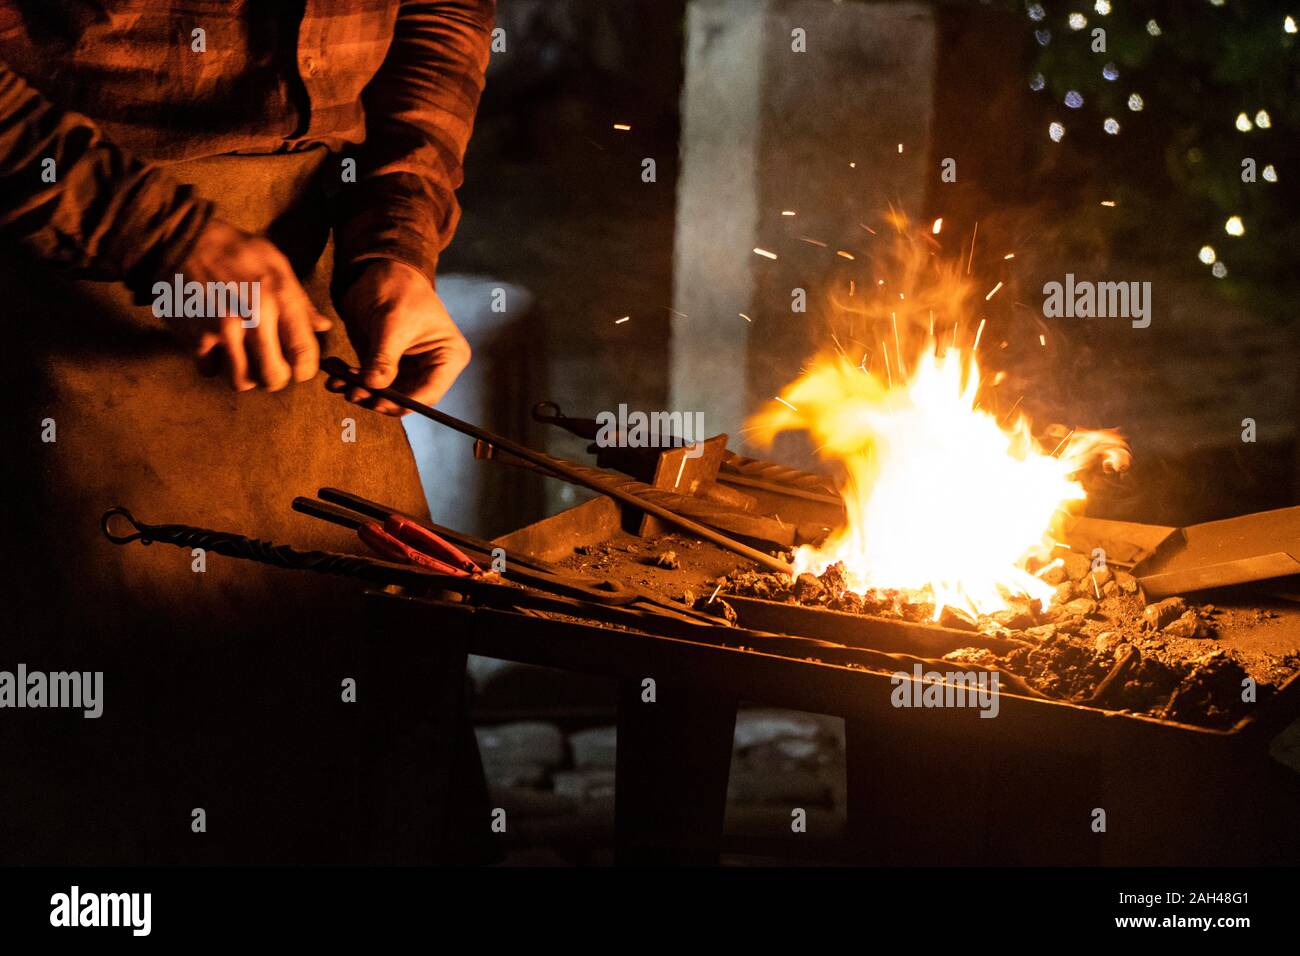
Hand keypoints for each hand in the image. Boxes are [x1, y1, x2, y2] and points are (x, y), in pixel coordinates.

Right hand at [171, 219, 331, 390]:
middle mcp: (254, 318)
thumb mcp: (275, 263)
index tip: (299, 368)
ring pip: (242, 381)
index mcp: (280, 299)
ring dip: (245, 376)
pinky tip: (214, 348)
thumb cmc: (234, 250)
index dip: (305, 369)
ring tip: (243, 361)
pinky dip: (213, 365)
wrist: (181, 241)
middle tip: (269, 367)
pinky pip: (210, 370)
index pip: (304, 353)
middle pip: (274, 377)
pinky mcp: (195, 337)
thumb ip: (300, 300)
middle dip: (275, 378)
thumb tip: (322, 327)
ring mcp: (223, 330)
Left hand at [329, 259, 470, 415]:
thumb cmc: (398, 288)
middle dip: (378, 398)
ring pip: (385, 394)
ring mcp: (408, 367)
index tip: (377, 402)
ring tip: (341, 383)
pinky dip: (353, 382)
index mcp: (448, 356)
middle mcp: (431, 366)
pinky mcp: (386, 364)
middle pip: (406, 397)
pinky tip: (336, 377)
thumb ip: (384, 356)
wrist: (378, 270)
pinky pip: (370, 383)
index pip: (429, 393)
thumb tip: (374, 386)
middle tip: (353, 393)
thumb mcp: (392, 322)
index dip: (403, 402)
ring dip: (361, 392)